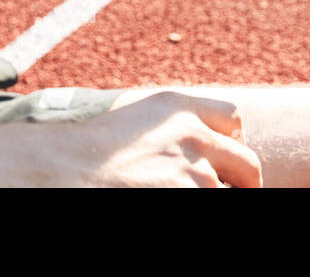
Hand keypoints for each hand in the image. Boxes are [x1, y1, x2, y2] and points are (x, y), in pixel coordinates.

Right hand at [45, 91, 263, 187]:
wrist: (62, 173)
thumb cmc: (87, 155)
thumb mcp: (134, 123)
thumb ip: (172, 128)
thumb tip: (206, 158)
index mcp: (176, 107)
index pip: (233, 120)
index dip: (232, 144)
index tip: (221, 162)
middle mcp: (192, 135)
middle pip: (247, 164)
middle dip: (243, 184)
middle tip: (227, 191)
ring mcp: (194, 173)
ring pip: (224, 194)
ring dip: (208, 195)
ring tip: (168, 190)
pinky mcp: (190, 197)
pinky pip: (213, 203)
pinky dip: (195, 202)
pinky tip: (162, 196)